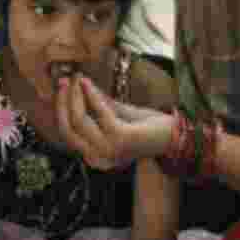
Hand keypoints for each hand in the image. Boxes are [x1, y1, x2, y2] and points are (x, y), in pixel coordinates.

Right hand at [55, 73, 171, 170]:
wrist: (178, 137)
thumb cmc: (148, 127)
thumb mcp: (117, 116)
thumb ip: (97, 106)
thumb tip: (76, 85)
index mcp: (95, 158)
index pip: (67, 134)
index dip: (61, 109)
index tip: (62, 88)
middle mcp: (99, 160)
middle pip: (68, 128)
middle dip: (63, 102)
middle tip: (64, 80)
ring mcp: (109, 151)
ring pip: (79, 121)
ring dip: (76, 96)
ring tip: (78, 79)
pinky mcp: (120, 139)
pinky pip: (99, 113)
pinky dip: (92, 95)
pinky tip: (88, 83)